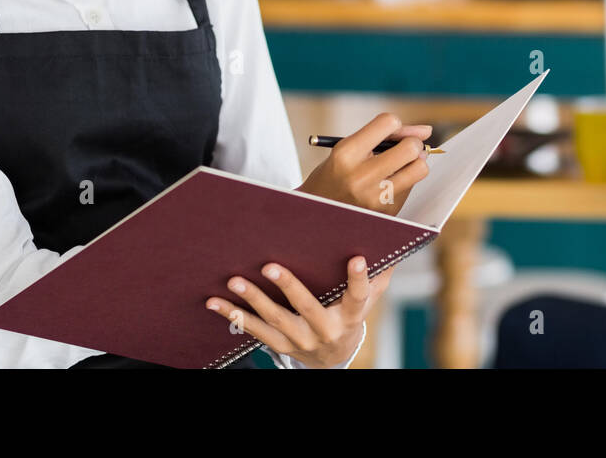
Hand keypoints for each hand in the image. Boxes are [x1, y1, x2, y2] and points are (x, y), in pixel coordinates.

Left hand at [205, 256, 393, 367]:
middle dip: (288, 287)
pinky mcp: (281, 345)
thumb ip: (376, 277)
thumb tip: (390, 245)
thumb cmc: (349, 316)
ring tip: (234, 281)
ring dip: (252, 301)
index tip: (356, 259)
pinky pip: (254, 331)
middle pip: (307, 307)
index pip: (359, 296)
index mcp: (351, 315)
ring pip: (274, 320)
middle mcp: (326, 330)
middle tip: (269, 266)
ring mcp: (301, 340)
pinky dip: (233, 316)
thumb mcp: (367, 300)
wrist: (333, 359)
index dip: (359, 279)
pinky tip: (215, 302)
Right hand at [297, 113, 432, 215]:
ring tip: (399, 165)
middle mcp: (361, 176)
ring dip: (414, 162)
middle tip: (403, 148)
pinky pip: (411, 187)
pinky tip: (387, 185)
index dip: (395, 125)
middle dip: (412, 143)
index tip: (391, 132)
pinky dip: (405, 181)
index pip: (388, 123)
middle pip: (410, 148)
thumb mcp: (348, 148)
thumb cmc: (336, 174)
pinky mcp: (386, 213)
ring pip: (419, 169)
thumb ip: (384, 136)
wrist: (316, 215)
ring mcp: (375, 198)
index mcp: (346, 154)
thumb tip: (427, 131)